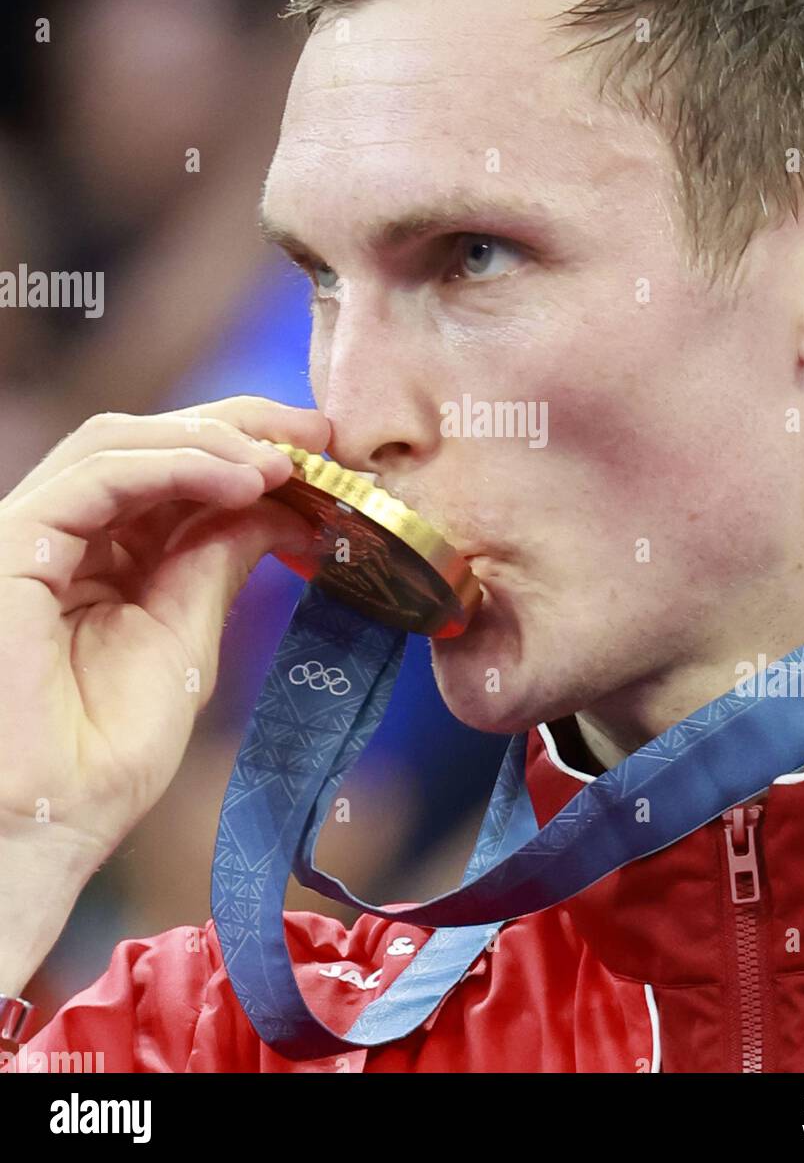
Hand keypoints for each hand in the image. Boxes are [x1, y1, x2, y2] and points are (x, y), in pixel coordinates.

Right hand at [0, 396, 328, 863]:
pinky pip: (98, 475)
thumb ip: (216, 561)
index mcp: (98, 559)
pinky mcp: (12, 543)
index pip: (169, 472)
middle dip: (237, 426)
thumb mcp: (185, 638)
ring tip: (285, 464)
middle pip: (145, 440)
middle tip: (317, 433)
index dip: (241, 446)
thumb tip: (279, 501)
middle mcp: (61, 536)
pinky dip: (176, 466)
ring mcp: (30, 534)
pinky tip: (242, 481)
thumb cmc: (102, 760)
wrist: (43, 830)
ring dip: (213, 441)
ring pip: (118, 441)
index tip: (320, 446)